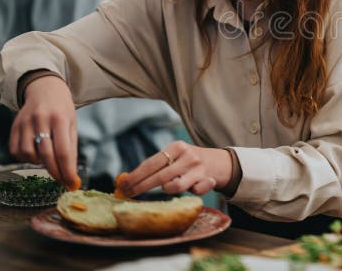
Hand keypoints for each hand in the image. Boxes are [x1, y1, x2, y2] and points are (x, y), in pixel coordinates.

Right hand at [9, 75, 78, 187]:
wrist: (44, 89)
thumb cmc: (62, 109)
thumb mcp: (72, 124)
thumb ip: (71, 147)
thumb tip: (71, 173)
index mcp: (60, 119)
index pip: (64, 152)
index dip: (67, 171)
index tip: (71, 184)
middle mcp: (41, 120)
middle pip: (46, 155)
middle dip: (55, 172)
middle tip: (61, 180)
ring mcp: (25, 123)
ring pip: (28, 155)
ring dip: (38, 163)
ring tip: (47, 158)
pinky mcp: (14, 126)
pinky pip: (15, 151)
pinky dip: (25, 158)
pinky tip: (34, 153)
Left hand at [117, 141, 235, 196]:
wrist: (218, 163)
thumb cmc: (188, 162)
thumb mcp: (175, 157)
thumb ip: (157, 166)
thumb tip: (127, 180)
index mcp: (176, 147)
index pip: (151, 163)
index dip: (135, 175)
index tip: (122, 185)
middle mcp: (187, 155)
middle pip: (159, 176)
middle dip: (141, 187)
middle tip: (129, 195)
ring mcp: (198, 168)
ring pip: (174, 186)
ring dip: (167, 190)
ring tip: (168, 187)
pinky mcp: (208, 180)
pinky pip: (192, 193)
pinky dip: (191, 192)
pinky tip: (194, 187)